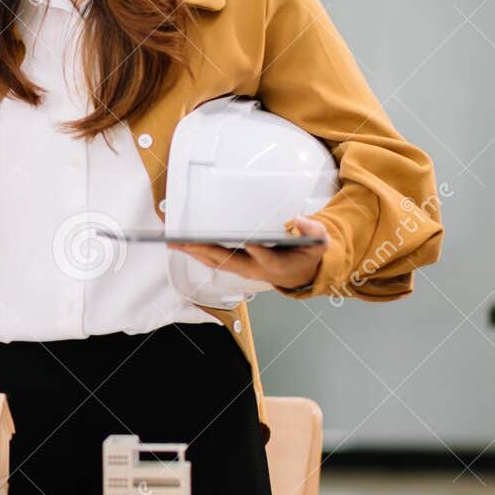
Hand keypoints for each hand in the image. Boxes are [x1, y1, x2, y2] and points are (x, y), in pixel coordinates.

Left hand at [169, 216, 328, 290]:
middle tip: (187, 242)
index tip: (245, 242)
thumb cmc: (307, 256)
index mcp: (274, 264)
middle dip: (206, 251)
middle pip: (228, 260)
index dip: (254, 250)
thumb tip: (299, 219)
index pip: (262, 256)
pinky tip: (184, 246)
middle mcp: (254, 269)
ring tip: (176, 243)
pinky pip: (215, 261)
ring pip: (216, 262)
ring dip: (195, 254)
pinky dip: (199, 254)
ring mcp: (243, 269)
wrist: (299, 275)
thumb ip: (312, 231)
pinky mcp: (236, 266)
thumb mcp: (319, 244)